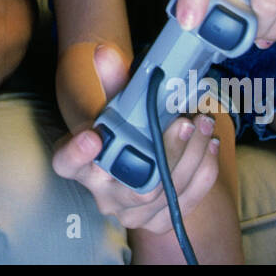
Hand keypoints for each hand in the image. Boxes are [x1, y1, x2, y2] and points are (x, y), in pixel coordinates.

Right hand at [52, 46, 220, 232]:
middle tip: (184, 121)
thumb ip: (112, 80)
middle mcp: (102, 194)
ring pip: (166, 193)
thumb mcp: (115, 103)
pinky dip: (203, 172)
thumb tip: (105, 54)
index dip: (77, 153)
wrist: (137, 159)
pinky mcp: (159, 221)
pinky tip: (209, 146)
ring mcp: (132, 214)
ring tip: (204, 124)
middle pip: (132, 186)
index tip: (93, 136)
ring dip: (192, 156)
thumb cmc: (122, 128)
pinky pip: (187, 201)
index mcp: (80, 165)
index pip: (67, 163)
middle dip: (165, 152)